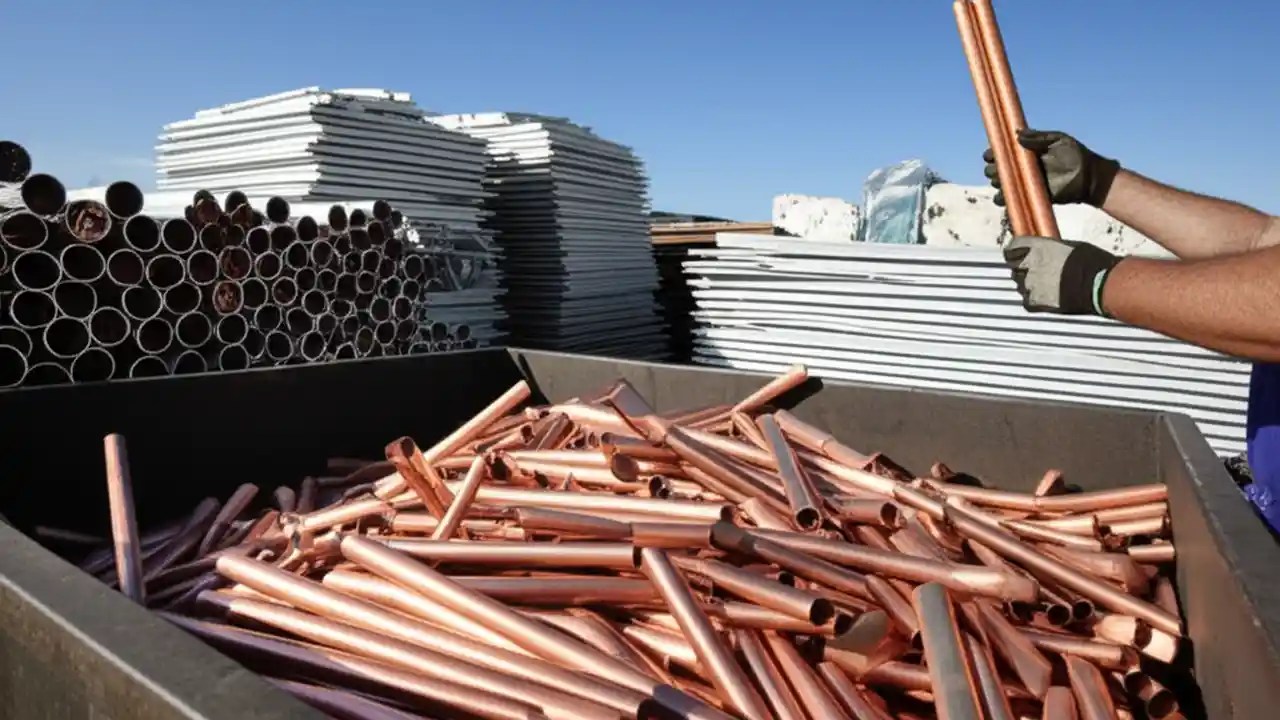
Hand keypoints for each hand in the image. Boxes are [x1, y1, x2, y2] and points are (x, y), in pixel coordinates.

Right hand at [984, 129, 1120, 207]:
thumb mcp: (1058, 140)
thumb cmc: (1075, 155)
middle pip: (996, 169)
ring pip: (1000, 184)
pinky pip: (1010, 200)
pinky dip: (1003, 199)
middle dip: (992, 169)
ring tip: (1005, 180)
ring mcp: (1024, 183)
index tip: (991, 154)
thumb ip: (1038, 137)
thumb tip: (1016, 134)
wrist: (1088, 177)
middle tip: (1000, 168)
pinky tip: (1005, 196)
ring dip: (998, 183)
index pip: (1001, 152)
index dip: (993, 153)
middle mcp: (1021, 168)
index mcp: (1025, 152)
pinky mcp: (1029, 197)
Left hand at [1003, 236, 1121, 315]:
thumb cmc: (1092, 263)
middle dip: (1024, 268)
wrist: (1100, 286)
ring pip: (1020, 284)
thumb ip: (1051, 248)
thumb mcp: (1070, 246)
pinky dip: (1034, 300)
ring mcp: (1029, 285)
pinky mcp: (1034, 303)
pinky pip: (1027, 301)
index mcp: (1036, 247)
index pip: (1012, 247)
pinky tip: (1048, 297)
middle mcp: (1028, 265)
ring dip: (1029, 284)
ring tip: (1048, 285)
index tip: (1019, 253)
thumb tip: (1047, 250)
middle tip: (1039, 271)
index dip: (1016, 251)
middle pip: (1015, 267)